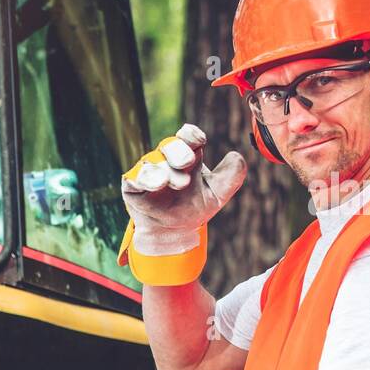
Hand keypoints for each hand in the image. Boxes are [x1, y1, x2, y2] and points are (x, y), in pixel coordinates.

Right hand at [119, 123, 246, 256]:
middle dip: (179, 152)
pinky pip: (133, 176)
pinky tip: (156, 184)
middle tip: (188, 163)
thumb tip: (236, 156)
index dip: (192, 135)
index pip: (188, 136)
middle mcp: (167, 159)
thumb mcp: (218, 194)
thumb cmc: (194, 208)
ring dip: (163, 169)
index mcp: (188, 155)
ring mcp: (148, 171)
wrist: (175, 234)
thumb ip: (232, 176)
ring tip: (172, 183)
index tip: (200, 142)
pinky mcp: (132, 186)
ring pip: (152, 161)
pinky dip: (144, 178)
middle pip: (170, 145)